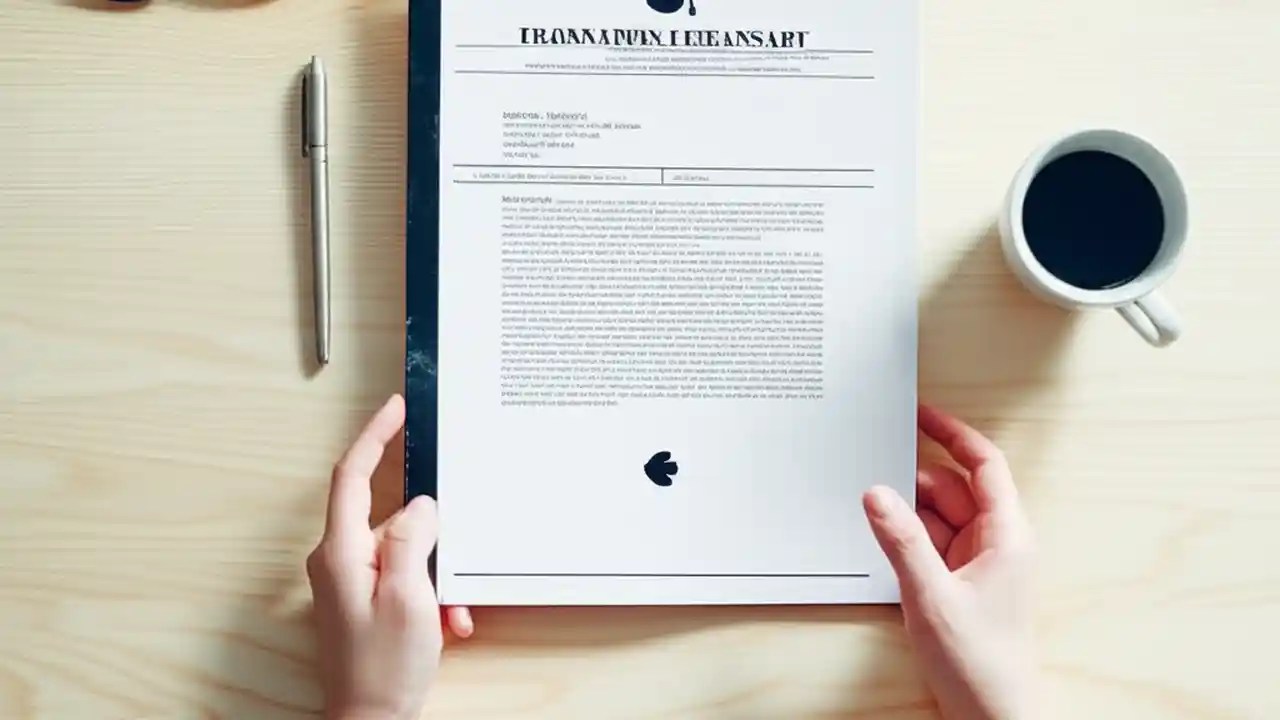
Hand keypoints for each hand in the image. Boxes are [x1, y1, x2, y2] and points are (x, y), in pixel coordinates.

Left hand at [306, 394, 473, 719]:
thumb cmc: (383, 667)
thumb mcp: (409, 596)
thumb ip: (412, 539)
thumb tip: (419, 503)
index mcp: (341, 552)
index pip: (352, 475)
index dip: (374, 436)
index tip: (395, 408)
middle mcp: (338, 560)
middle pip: (390, 519)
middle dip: (432, 540)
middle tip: (452, 572)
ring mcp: (348, 579)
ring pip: (404, 551)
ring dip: (436, 575)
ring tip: (449, 613)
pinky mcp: (361, 597)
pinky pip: (401, 576)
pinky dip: (428, 592)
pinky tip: (443, 621)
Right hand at [863, 405, 1037, 719]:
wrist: (992, 714)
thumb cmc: (980, 662)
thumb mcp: (931, 596)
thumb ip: (901, 540)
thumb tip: (876, 492)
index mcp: (1007, 534)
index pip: (983, 464)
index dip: (952, 433)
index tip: (921, 412)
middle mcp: (996, 541)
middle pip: (952, 488)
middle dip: (914, 481)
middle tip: (873, 471)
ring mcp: (978, 561)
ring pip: (938, 515)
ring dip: (908, 514)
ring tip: (875, 517)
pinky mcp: (960, 580)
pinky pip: (931, 542)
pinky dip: (908, 538)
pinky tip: (885, 543)